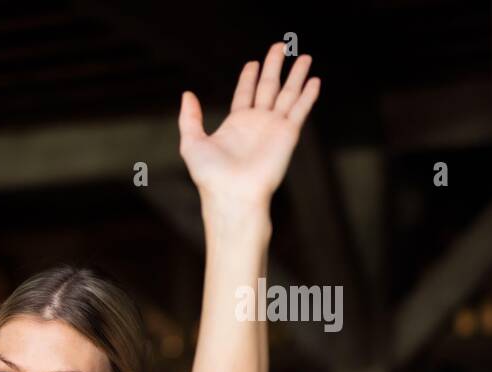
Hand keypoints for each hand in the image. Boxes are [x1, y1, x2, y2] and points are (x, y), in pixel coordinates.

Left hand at [178, 43, 319, 211]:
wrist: (233, 194)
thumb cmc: (210, 176)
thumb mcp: (192, 142)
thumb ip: (190, 118)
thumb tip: (187, 94)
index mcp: (235, 124)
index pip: (245, 94)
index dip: (248, 78)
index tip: (253, 63)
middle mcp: (257, 123)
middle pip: (268, 87)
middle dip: (274, 66)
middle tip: (279, 46)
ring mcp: (274, 128)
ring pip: (288, 93)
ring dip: (296, 75)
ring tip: (304, 56)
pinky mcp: (288, 134)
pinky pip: (300, 109)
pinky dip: (308, 95)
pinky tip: (314, 80)